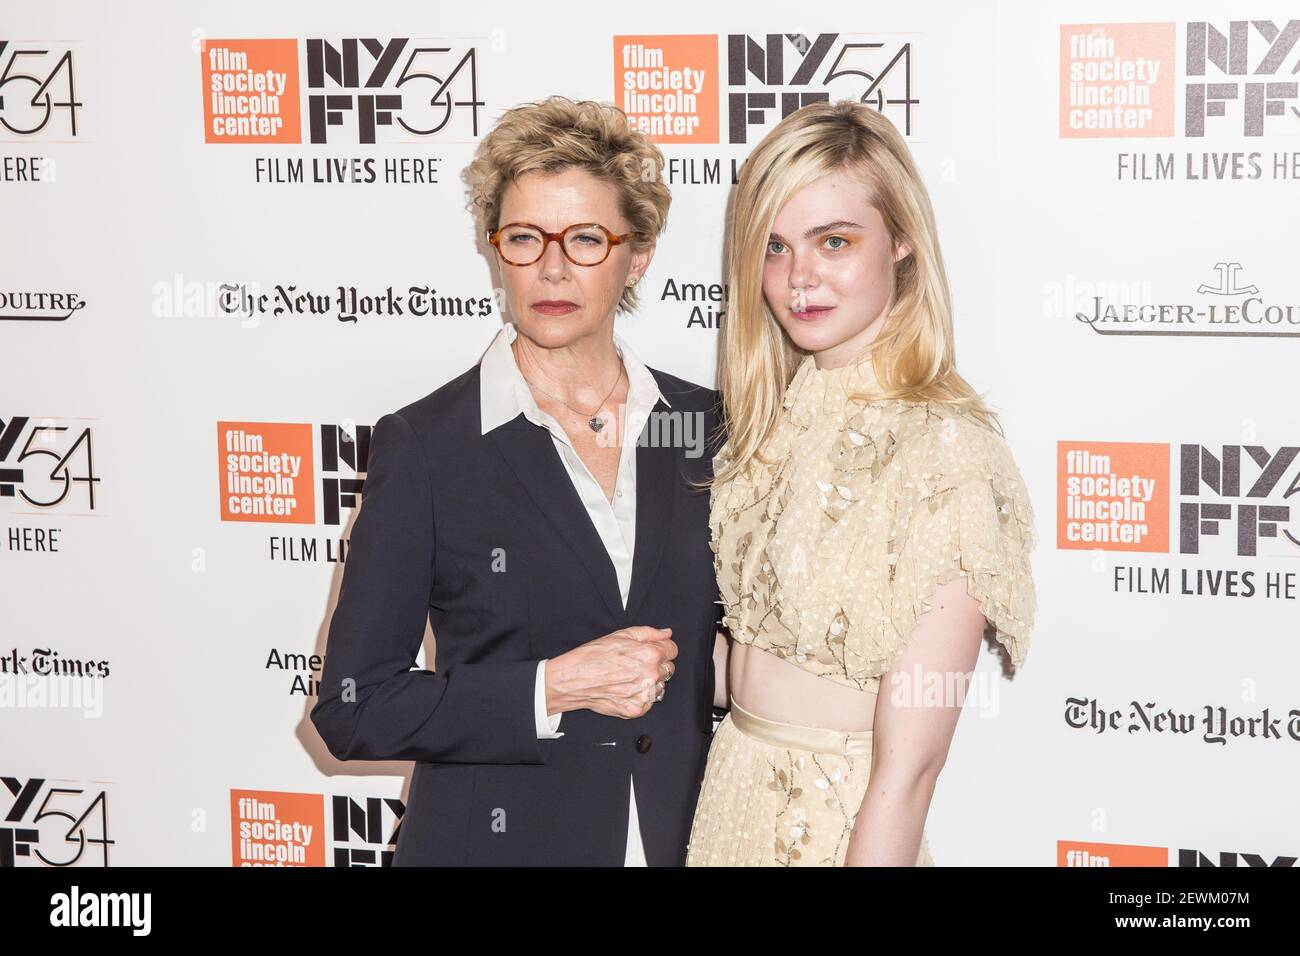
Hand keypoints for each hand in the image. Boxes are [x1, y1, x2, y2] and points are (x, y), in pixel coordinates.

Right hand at [545, 626, 676, 718]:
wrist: (573, 680)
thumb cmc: (593, 657)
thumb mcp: (621, 635)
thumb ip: (649, 633)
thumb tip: (666, 634)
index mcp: (649, 654)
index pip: (672, 650)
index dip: (662, 648)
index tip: (653, 650)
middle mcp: (650, 675)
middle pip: (669, 669)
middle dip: (657, 665)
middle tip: (636, 664)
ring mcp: (644, 694)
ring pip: (661, 686)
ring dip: (650, 682)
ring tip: (629, 677)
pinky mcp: (637, 709)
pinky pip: (649, 702)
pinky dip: (641, 696)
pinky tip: (625, 688)